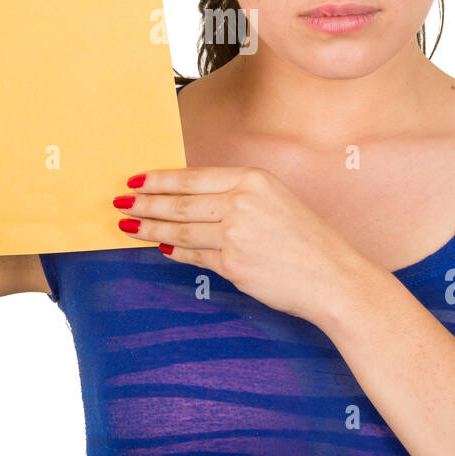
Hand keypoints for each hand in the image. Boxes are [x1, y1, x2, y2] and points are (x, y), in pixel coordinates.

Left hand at [113, 166, 376, 325]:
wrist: (333, 278)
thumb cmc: (306, 242)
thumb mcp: (275, 201)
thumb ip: (236, 196)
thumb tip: (190, 199)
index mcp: (253, 178)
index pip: (192, 176)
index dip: (159, 180)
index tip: (135, 180)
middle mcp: (242, 201)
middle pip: (180, 201)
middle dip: (145, 203)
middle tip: (120, 203)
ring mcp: (235, 232)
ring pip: (180, 229)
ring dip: (150, 227)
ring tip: (128, 226)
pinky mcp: (233, 263)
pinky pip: (193, 255)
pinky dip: (173, 252)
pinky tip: (158, 248)